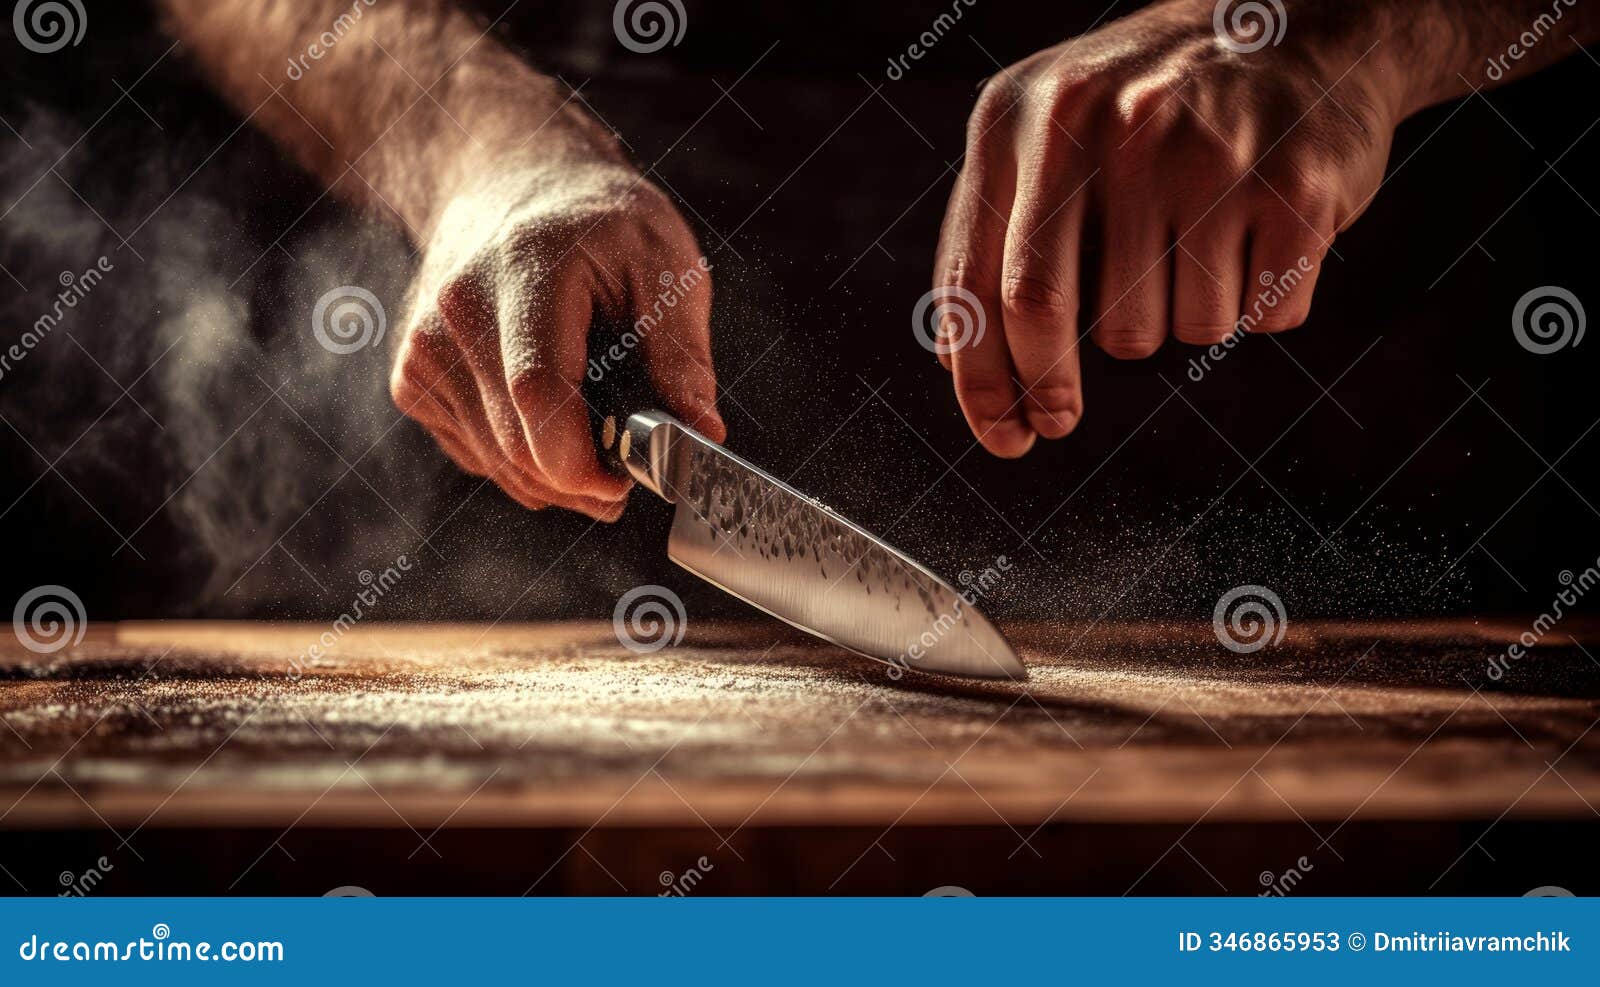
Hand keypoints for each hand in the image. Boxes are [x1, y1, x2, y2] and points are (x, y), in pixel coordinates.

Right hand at [389, 160, 725, 520]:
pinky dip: (520, 459)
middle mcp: (458, 310)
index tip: (627, 484)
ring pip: (497, 463)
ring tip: (596, 438)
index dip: (583, 460)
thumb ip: (681, 351)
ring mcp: (425, 348)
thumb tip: (701, 431)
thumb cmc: (597, 225)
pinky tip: (547, 415)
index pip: (539, 391)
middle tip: (626, 473)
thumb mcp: (662, 261)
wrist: (507, 183)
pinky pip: (477, 457)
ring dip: (554, 475)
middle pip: (518, 444)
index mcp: (524, 270)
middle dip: (581, 480)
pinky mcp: (411, 379)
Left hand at [934, 0, 1405, 455]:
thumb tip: (960, 363)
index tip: (1003, 435)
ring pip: (1164, 330)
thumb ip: (994, 232)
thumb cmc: (1148, 107)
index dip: (985, 381)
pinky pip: (1256, 319)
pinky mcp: (1295, 186)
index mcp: (1022, 116)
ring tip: (1195, 243)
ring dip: (1177, 318)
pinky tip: (1257, 238)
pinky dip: (1257, 303)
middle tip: (1062, 416)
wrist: (1299, 25)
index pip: (984, 283)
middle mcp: (1107, 124)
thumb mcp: (1044, 133)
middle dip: (1051, 386)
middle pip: (1057, 317)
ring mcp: (1205, 152)